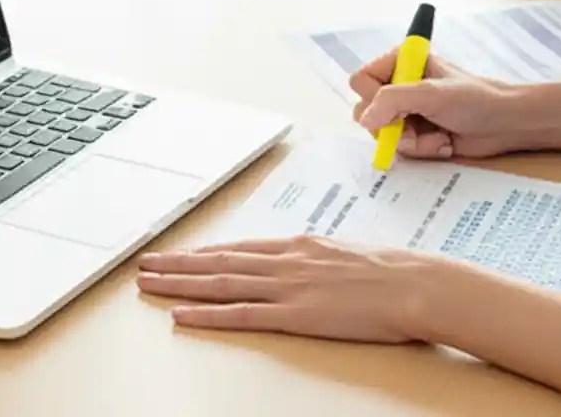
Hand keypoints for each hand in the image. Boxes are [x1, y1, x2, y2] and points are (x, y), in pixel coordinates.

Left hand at [136, 236, 443, 342]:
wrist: (415, 283)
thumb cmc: (392, 272)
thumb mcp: (347, 254)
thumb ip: (318, 258)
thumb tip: (304, 262)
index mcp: (300, 244)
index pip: (240, 247)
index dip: (205, 251)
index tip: (179, 253)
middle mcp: (286, 260)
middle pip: (220, 261)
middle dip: (179, 264)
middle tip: (145, 264)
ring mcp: (288, 286)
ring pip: (221, 283)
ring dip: (181, 284)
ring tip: (150, 284)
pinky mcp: (295, 314)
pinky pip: (241, 314)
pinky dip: (207, 315)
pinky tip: (183, 316)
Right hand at [350, 50, 539, 158]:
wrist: (506, 124)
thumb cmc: (475, 99)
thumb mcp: (431, 94)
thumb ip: (393, 100)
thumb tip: (364, 120)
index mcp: (401, 62)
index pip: (361, 80)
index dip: (373, 99)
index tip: (398, 107)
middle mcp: (400, 85)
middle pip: (367, 111)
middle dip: (394, 126)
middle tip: (415, 125)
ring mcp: (407, 111)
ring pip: (384, 135)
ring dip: (413, 141)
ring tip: (439, 135)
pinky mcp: (417, 133)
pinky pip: (402, 148)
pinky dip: (424, 149)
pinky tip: (444, 142)